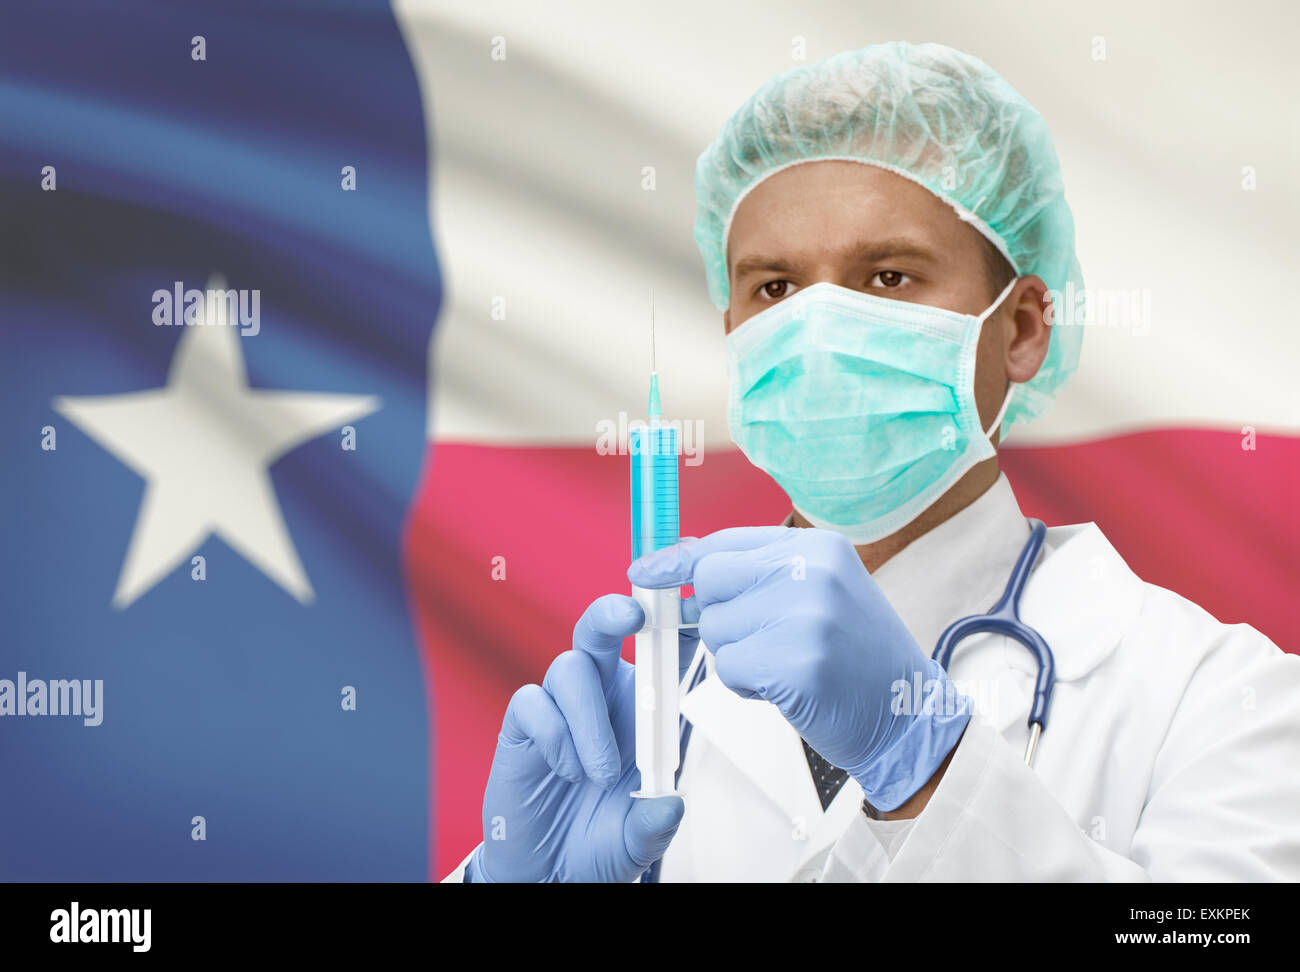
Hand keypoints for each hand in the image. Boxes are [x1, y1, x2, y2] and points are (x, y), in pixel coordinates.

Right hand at [470, 593, 698, 881]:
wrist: (551, 870)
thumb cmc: (602, 840)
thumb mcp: (640, 840)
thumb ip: (654, 823)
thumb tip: (670, 804)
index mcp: (640, 705)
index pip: (657, 651)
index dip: (669, 620)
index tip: (684, 605)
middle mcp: (601, 694)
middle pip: (601, 628)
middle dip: (616, 612)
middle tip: (631, 616)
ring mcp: (560, 706)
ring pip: (570, 667)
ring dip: (589, 720)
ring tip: (598, 775)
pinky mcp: (524, 724)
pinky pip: (533, 702)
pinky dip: (555, 735)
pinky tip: (566, 770)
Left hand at [628, 527, 970, 811]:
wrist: (907, 714)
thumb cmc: (853, 657)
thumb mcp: (817, 593)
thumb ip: (757, 573)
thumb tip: (678, 562)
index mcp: (816, 546)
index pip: (724, 541)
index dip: (679, 560)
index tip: (644, 572)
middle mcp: (813, 570)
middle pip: (711, 580)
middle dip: (719, 616)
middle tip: (761, 639)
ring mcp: (808, 615)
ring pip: (716, 628)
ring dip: (736, 656)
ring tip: (784, 664)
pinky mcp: (798, 663)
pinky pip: (730, 668)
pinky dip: (746, 686)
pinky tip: (784, 688)